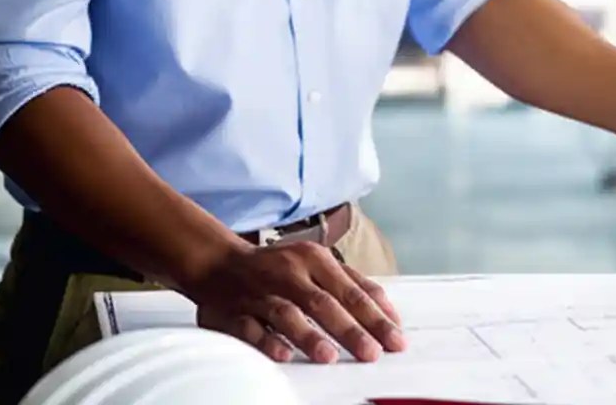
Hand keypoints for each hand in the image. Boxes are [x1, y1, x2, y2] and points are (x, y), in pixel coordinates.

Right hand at [184, 240, 405, 363]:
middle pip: (324, 303)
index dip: (376, 316)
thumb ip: (353, 285)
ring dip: (308, 335)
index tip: (395, 339)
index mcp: (314, 259)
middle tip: (373, 353)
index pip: (352, 290)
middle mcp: (289, 273)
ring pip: (287, 314)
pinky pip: (250, 327)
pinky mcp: (233, 311)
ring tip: (329, 356)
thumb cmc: (279, 267)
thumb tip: (390, 314)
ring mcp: (261, 292)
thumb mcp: (318, 264)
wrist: (219, 261)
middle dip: (351, 329)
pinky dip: (267, 341)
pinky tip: (283, 355)